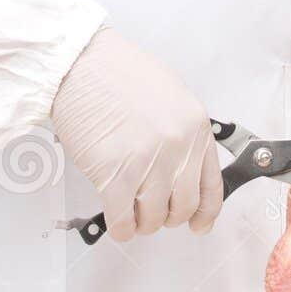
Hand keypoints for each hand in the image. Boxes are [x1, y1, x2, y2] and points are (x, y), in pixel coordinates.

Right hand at [50, 25, 222, 241]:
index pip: (211, 186)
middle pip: (183, 207)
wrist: (78, 63)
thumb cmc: (116, 72)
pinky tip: (117, 223)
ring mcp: (147, 162)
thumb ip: (182, 132)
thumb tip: (182, 167)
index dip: (205, 213)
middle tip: (153, 213)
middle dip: (168, 217)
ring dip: (142, 223)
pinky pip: (123, 220)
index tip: (199, 224)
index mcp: (195, 127)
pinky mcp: (113, 175)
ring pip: (153, 218)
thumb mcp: (169, 95)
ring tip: (131, 214)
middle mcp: (178, 147)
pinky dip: (121, 229)